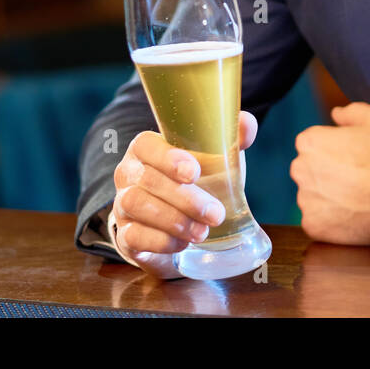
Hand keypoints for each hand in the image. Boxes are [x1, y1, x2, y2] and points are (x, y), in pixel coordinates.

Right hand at [110, 111, 257, 278]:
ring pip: (136, 206)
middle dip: (185, 198)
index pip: (146, 145)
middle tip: (215, 214)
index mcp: (147, 149)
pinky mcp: (125, 236)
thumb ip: (232, 138)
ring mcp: (122, 205)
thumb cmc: (198, 183)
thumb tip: (247, 125)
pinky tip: (183, 243)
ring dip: (173, 220)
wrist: (182, 226)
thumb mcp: (217, 159)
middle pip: (147, 179)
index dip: (167, 157)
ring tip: (202, 232)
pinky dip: (161, 241)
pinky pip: (133, 237)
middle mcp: (129, 173)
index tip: (194, 172)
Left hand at [290, 102, 369, 245]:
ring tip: (358, 197)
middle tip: (357, 177)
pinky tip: (354, 213)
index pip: (314, 143)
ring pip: (314, 196)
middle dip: (328, 172)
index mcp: (310, 142)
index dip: (336, 148)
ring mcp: (305, 200)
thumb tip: (336, 114)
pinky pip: (319, 220)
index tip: (354, 156)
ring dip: (330, 196)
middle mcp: (300, 170)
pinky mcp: (313, 225)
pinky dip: (333, 219)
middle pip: (310, 169)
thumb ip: (352, 111)